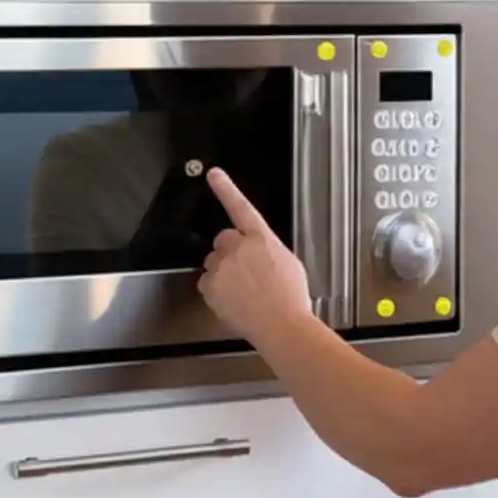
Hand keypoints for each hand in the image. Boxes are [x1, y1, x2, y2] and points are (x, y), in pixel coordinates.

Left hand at [198, 167, 312, 340]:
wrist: (280, 324)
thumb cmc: (290, 297)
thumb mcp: (288, 263)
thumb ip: (267, 251)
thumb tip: (258, 253)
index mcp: (261, 238)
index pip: (240, 207)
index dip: (226, 188)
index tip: (213, 174)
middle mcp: (238, 247)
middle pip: (223, 241)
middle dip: (230, 253)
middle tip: (246, 273)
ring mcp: (222, 266)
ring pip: (215, 264)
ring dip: (224, 273)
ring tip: (245, 292)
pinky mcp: (210, 285)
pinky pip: (208, 284)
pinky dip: (217, 292)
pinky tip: (235, 301)